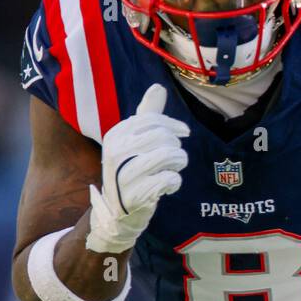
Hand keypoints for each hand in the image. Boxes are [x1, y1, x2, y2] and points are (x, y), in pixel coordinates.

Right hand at [86, 84, 188, 254]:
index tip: (184, 133)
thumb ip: (147, 116)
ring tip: (175, 169)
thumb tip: (158, 87)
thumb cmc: (131, 172)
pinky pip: (167, 179)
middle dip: (176, 147)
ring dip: (179, 163)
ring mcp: (123, 174)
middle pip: (162, 137)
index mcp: (116, 135)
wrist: (119, 213)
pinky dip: (174, 182)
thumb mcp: (135, 142)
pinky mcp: (135, 195)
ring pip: (167, 156)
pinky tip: (169, 185)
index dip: (174, 125)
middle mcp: (116, 152)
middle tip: (176, 158)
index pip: (152, 120)